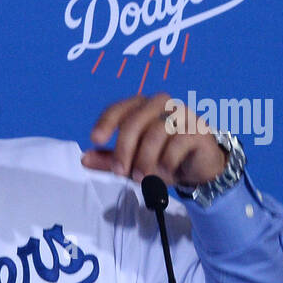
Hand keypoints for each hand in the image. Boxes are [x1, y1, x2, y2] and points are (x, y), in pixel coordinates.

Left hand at [82, 92, 225, 186]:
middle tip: (119, 172)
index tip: (95, 139)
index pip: (119, 108)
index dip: (106, 122)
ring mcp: (182, 115)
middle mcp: (161, 105)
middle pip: (135, 121)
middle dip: (124, 149)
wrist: (197, 168)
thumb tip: (84, 159)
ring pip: (157, 131)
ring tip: (141, 178)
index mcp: (141, 107)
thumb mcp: (131, 163)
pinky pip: (179, 141)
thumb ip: (109, 160)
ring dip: (145, 159)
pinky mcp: (198, 129)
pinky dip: (167, 160)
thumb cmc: (162, 159)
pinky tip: (164, 171)